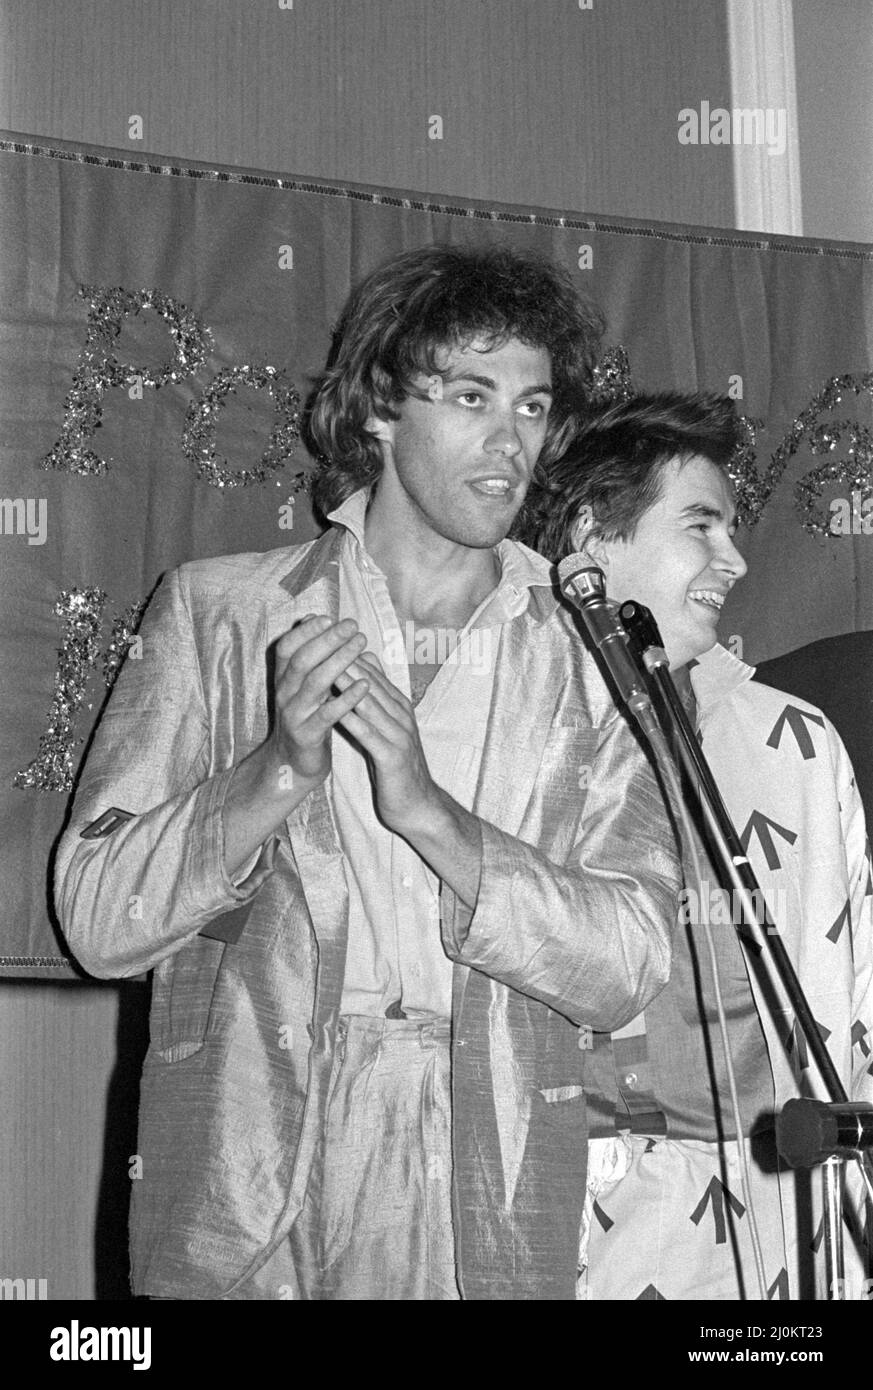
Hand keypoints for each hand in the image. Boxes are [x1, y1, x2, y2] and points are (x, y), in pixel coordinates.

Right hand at [267, 614, 369, 784]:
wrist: (294, 762)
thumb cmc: (306, 716)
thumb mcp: (303, 684)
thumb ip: (308, 654)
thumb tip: (312, 617)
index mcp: (283, 679)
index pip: (288, 647)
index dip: (306, 631)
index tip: (329, 618)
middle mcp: (284, 693)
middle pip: (302, 660)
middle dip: (327, 640)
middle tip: (351, 625)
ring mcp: (294, 714)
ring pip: (314, 683)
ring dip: (339, 661)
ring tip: (360, 644)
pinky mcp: (307, 735)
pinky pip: (327, 714)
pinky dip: (346, 698)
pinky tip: (365, 685)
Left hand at [334, 651, 439, 835]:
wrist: (418, 806)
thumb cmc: (397, 767)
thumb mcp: (388, 728)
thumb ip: (376, 701)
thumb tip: (364, 669)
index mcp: (399, 707)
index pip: (373, 673)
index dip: (350, 654)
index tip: (327, 638)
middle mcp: (401, 716)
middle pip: (371, 683)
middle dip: (346, 662)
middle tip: (324, 643)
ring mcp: (399, 736)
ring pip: (369, 704)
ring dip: (348, 686)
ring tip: (325, 668)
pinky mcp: (392, 757)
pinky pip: (368, 734)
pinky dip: (352, 720)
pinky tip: (335, 711)